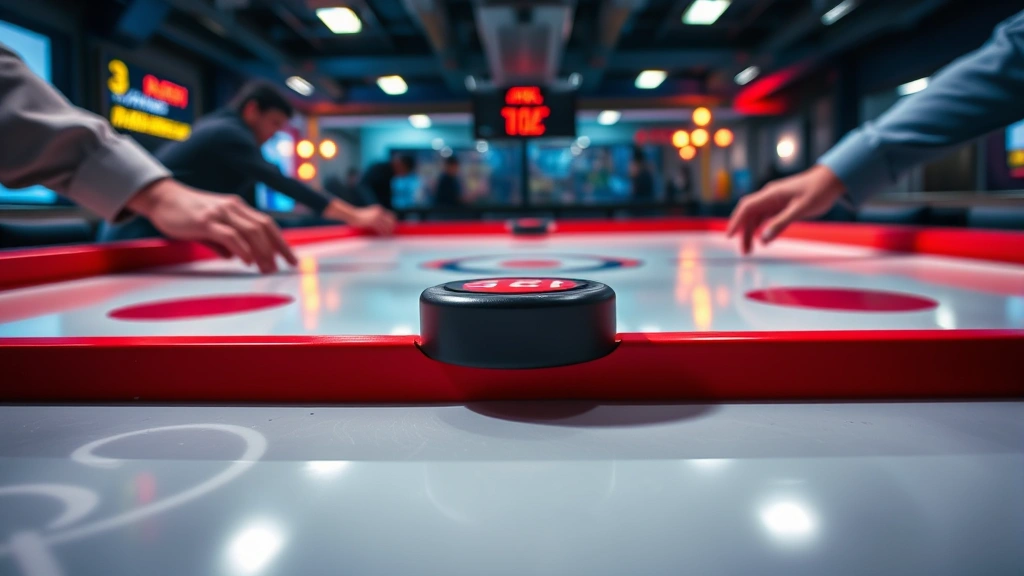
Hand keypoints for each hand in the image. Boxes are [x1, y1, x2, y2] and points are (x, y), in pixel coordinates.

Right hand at [127, 179, 296, 272]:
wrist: (161, 198)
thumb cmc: (185, 214)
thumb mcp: (209, 228)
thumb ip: (222, 242)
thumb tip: (233, 257)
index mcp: (237, 208)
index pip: (267, 224)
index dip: (281, 242)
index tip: (291, 259)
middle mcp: (233, 207)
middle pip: (264, 228)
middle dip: (276, 250)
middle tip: (280, 269)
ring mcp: (220, 213)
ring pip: (251, 231)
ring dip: (262, 252)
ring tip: (266, 268)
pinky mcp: (206, 221)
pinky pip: (230, 235)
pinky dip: (242, 249)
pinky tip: (247, 261)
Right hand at [347, 204, 396, 234]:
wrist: (351, 215)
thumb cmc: (359, 217)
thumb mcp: (370, 214)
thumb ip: (377, 217)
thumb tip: (383, 226)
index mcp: (379, 209)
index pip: (391, 215)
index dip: (392, 222)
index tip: (391, 228)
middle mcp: (379, 212)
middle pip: (391, 221)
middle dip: (391, 228)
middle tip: (390, 233)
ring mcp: (376, 217)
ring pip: (387, 226)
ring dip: (387, 232)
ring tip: (386, 236)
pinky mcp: (372, 222)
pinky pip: (381, 229)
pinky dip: (382, 233)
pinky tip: (382, 236)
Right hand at [726, 164, 846, 253]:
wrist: (832, 180)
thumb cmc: (818, 192)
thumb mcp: (801, 209)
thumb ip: (781, 223)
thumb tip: (763, 239)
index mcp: (771, 194)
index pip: (746, 207)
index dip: (736, 221)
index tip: (729, 236)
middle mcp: (769, 196)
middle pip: (749, 214)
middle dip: (743, 232)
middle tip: (744, 251)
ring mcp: (775, 200)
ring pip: (757, 217)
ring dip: (752, 232)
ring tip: (751, 249)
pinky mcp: (782, 204)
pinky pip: (767, 217)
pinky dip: (762, 228)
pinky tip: (763, 239)